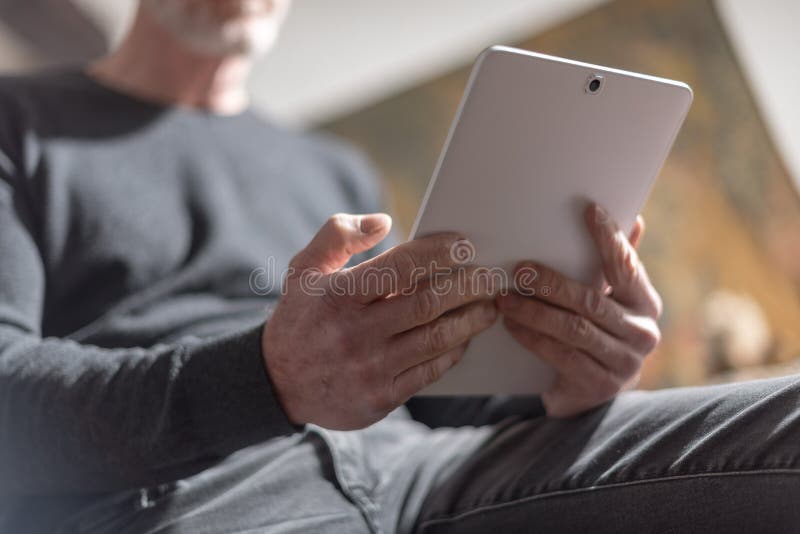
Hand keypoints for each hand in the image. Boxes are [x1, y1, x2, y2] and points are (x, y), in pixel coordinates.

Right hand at [263, 213, 497, 429]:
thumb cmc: (300, 317)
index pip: (401, 266)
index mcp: (339, 295)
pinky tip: (464, 337)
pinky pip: (429, 372)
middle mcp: (356, 332)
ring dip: (470, 320)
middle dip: (468, 286)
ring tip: (489, 306)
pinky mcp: (381, 398)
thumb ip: (338, 235)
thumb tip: (384, 221)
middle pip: (428, 303)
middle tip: (491, 277)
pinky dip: (452, 352)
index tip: (465, 246)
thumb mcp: (304, 268)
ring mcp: (370, 368)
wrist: (277, 383)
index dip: (439, 253)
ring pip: (436, 339)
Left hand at [496, 204, 661, 416]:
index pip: (627, 266)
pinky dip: (533, 339)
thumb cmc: (598, 332)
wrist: (591, 390)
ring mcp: (624, 363)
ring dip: (535, 312)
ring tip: (506, 299)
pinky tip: (513, 325)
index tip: (589, 211)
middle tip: (520, 270)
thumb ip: (618, 266)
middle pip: (591, 301)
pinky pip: (561, 356)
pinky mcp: (600, 385)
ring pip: (573, 330)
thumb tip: (636, 221)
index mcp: (645, 303)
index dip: (610, 239)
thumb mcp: (610, 301)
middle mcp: (642, 333)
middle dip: (552, 284)